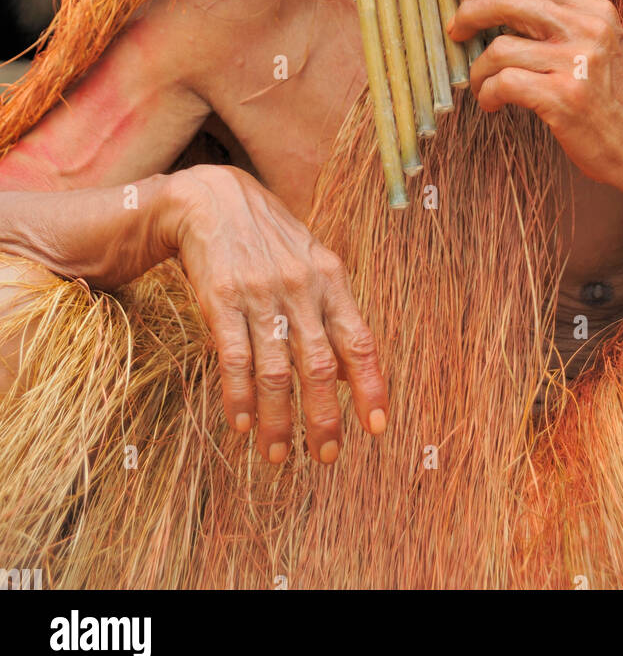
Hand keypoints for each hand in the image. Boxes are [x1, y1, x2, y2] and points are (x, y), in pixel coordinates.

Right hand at [161, 164, 388, 465]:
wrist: (212, 199)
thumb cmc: (269, 239)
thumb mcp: (311, 261)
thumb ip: (332, 310)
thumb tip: (355, 369)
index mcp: (330, 279)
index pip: (359, 340)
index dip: (370, 386)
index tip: (376, 427)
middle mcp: (300, 287)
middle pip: (320, 365)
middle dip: (324, 417)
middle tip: (325, 456)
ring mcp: (260, 294)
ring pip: (276, 371)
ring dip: (280, 420)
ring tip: (280, 455)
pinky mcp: (221, 300)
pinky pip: (235, 359)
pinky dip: (240, 397)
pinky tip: (243, 423)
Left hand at [446, 0, 622, 190]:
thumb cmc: (615, 101)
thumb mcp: (600, 46)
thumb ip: (563, 23)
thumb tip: (503, 5)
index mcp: (595, 11)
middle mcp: (588, 29)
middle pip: (511, 0)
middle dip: (471, 11)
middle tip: (454, 28)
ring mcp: (577, 63)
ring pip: (500, 47)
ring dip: (479, 69)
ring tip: (482, 84)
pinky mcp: (564, 97)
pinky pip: (504, 83)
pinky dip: (487, 93)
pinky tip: (492, 104)